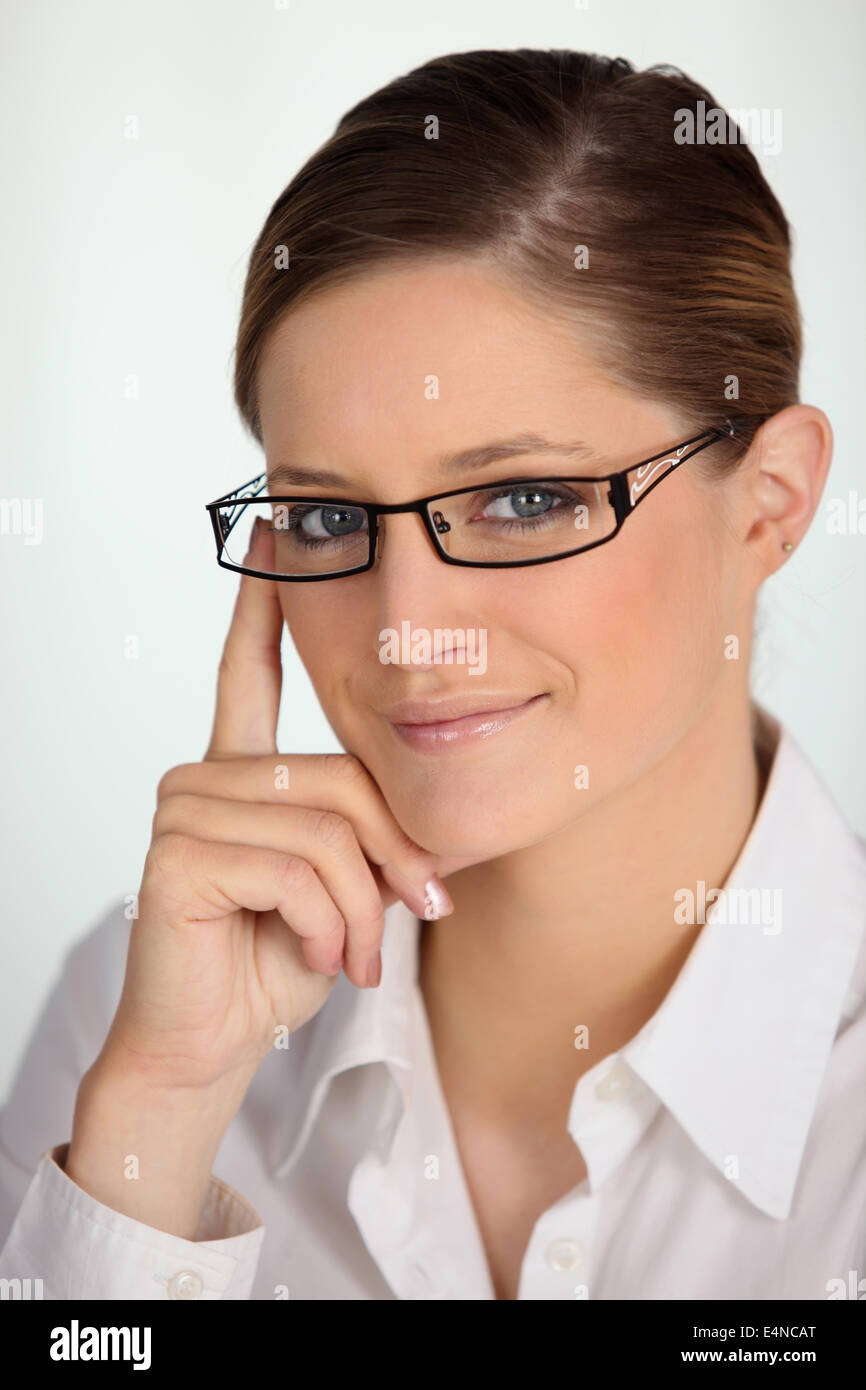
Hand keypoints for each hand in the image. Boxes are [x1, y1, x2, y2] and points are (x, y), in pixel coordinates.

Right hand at [99, 517, 460, 1094]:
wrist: (217, 1040)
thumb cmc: (278, 959)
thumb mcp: (345, 888)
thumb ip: (369, 840)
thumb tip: (429, 846)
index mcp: (240, 772)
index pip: (247, 673)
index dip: (261, 609)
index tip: (269, 537)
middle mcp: (204, 776)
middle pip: (337, 779)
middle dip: (391, 854)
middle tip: (418, 910)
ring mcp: (182, 808)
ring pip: (323, 830)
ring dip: (359, 906)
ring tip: (354, 953)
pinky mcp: (178, 853)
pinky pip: (294, 867)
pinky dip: (326, 922)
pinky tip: (316, 956)